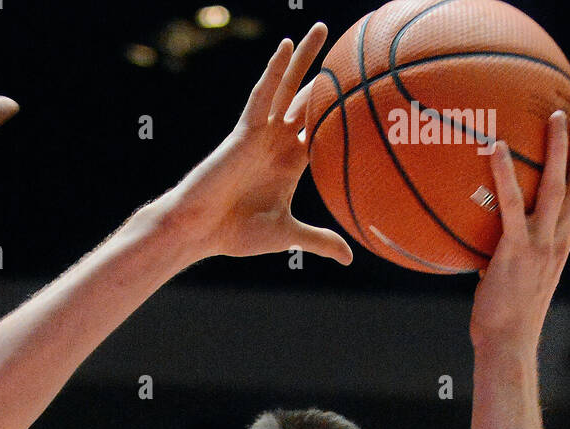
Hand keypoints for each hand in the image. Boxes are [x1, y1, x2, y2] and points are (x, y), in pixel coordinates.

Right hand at [163, 24, 351, 265]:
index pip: (323, 131)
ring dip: (303, 59)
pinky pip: (262, 95)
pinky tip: (286, 47)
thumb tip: (350, 258)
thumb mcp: (288, 234)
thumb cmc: (238, 234)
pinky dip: (273, 71)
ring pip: (287, 88)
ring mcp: (262, 133)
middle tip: (353, 52)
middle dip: (328, 77)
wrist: (202, 229)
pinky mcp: (244, 130)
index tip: (367, 98)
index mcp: (291, 164)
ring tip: (320, 29)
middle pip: (308, 101)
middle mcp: (278, 142)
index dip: (342, 114)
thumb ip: (319, 240)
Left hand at [470, 109, 569, 352]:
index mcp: (561, 250)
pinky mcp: (516, 251)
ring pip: (558, 187)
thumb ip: (508, 262)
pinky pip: (512, 205)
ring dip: (560, 148)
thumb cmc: (504, 323)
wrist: (508, 345)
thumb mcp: (514, 286)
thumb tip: (483, 253)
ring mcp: (541, 245)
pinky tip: (495, 147)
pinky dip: (504, 174)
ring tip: (557, 114)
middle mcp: (558, 243)